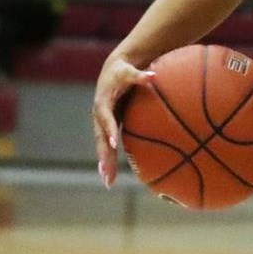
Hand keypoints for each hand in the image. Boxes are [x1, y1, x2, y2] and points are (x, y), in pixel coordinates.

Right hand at [91, 52, 156, 187]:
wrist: (111, 71)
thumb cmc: (122, 71)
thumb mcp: (128, 71)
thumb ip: (139, 75)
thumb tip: (153, 75)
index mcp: (103, 103)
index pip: (105, 117)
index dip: (109, 129)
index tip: (114, 143)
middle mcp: (99, 116)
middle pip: (100, 138)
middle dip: (103, 155)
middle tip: (106, 172)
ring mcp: (102, 124)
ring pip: (102, 147)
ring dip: (105, 164)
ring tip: (108, 182)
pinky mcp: (107, 128)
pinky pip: (107, 147)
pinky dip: (109, 161)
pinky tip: (111, 177)